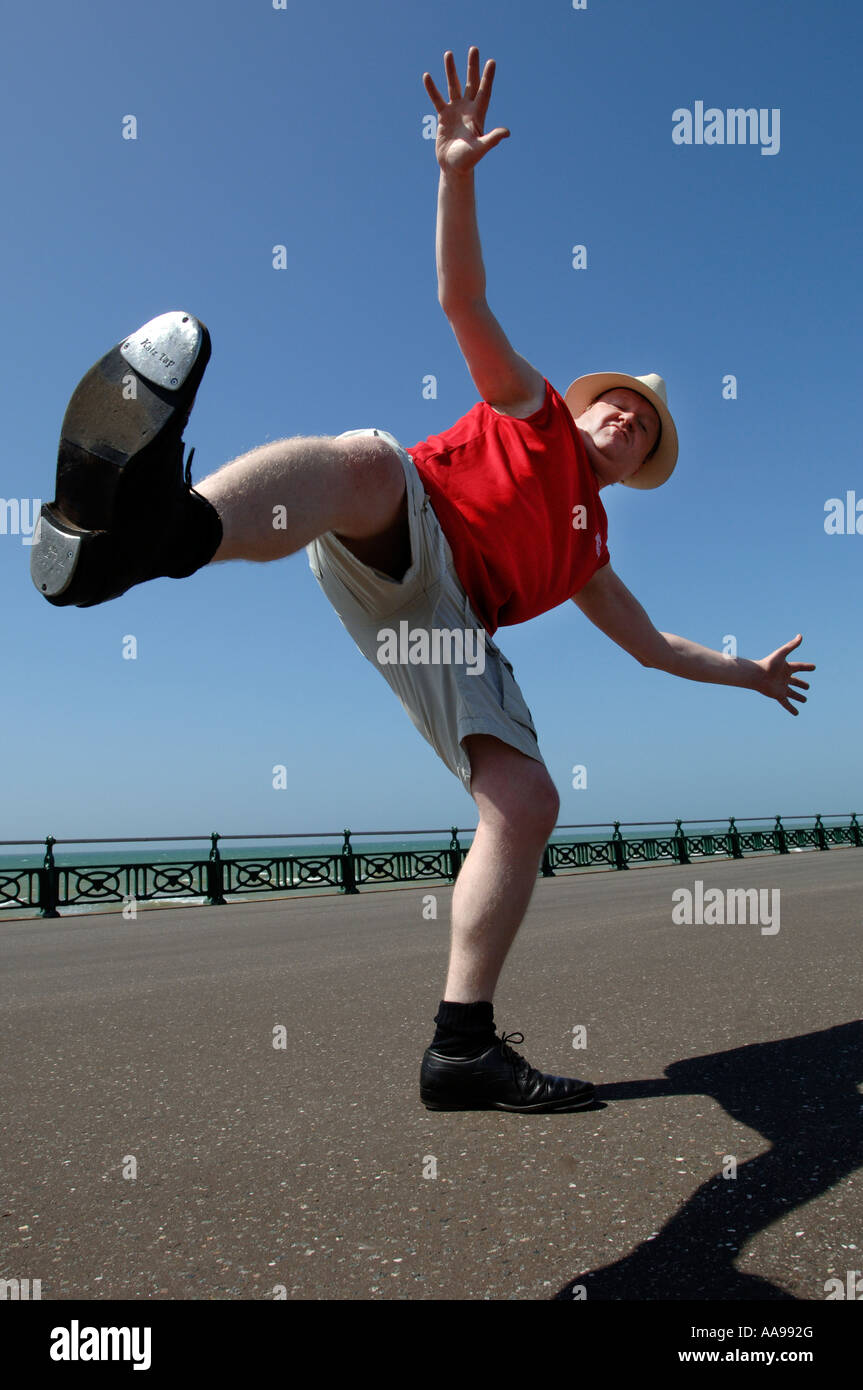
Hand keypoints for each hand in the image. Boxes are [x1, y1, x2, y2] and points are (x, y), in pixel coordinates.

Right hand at [423, 46, 509, 173]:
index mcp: (478, 115)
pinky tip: (427, 76)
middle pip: (471, 83)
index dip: (488, 77)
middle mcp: (467, 109)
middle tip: (474, 49)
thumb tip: (506, 133)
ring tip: (448, 54)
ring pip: (453, 86)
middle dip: (472, 66)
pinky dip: (432, 88)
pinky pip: (437, 99)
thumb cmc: (468, 160)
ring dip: (451, 71)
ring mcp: (455, 111)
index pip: (484, 91)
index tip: (491, 62)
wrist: (453, 167)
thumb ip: (492, 139)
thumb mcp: (481, 149)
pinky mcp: (443, 116)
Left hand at [755, 634, 814, 714]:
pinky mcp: (778, 695)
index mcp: (787, 668)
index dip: (806, 667)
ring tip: (805, 700)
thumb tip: (800, 636)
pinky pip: (786, 704)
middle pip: (796, 682)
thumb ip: (791, 645)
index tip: (813, 667)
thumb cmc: (768, 664)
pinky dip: (791, 709)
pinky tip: (796, 714)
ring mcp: (782, 688)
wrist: (757, 675)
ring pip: (793, 693)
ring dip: (798, 697)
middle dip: (802, 684)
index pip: (799, 667)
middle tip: (808, 687)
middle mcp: (785, 678)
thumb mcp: (782, 653)